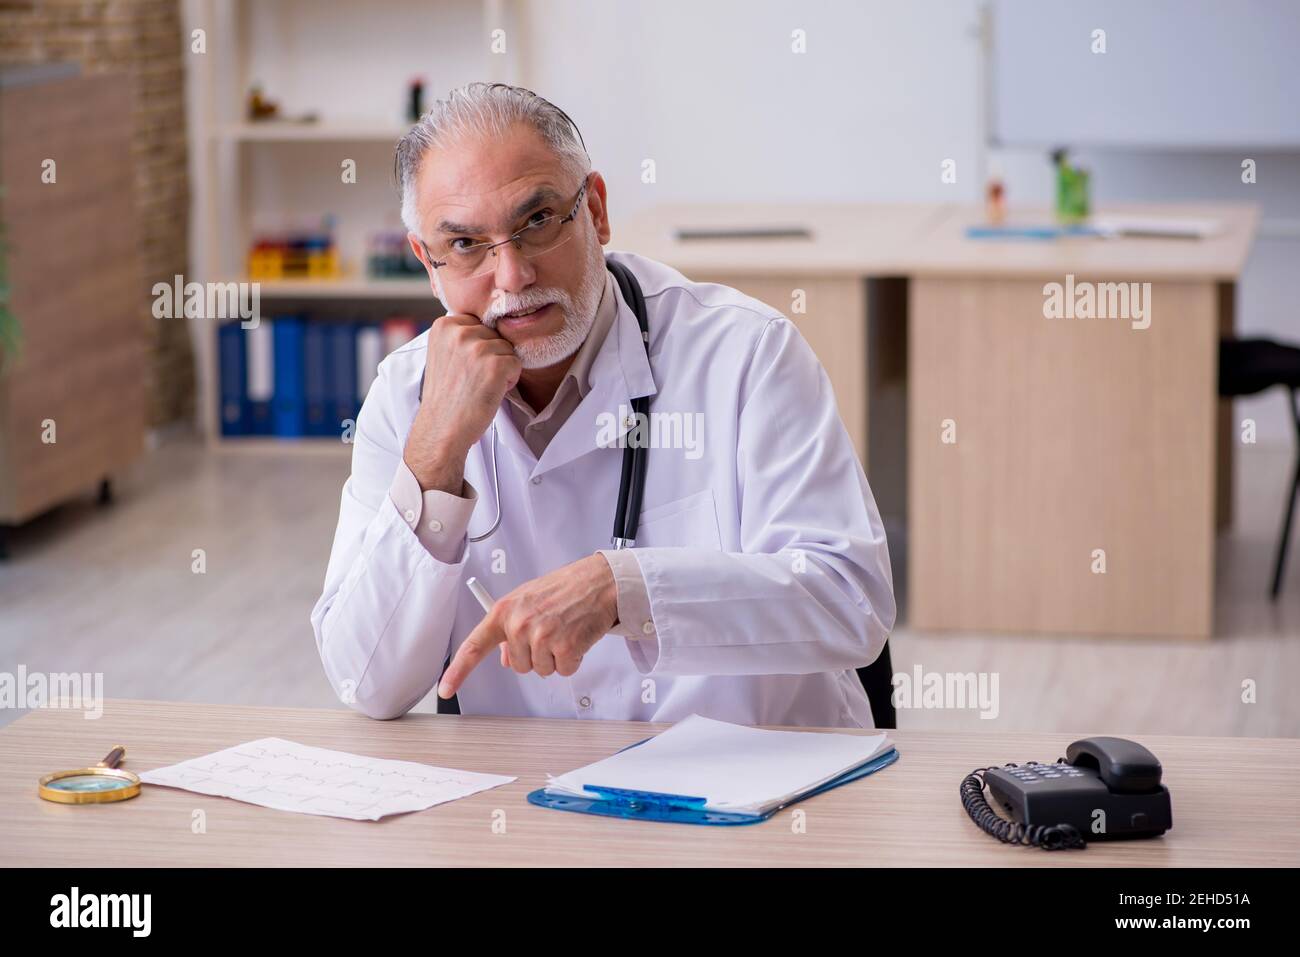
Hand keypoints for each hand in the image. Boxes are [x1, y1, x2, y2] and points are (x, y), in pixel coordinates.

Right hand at [404, 313, 521, 493]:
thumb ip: (460, 335)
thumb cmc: (447, 396)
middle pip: (495, 334)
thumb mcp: (443, 354)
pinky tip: (489, 392)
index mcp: (444, 325)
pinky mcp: (496, 364)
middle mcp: (459, 332)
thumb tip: (489, 322)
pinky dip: (509, 380)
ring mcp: (478, 348)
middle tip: (471, 379)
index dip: (477, 347)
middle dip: (490, 356)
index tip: (462, 367)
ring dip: (500, 369)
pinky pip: (517, 363)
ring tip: (479, 386)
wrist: (442, 429)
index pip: (479, 323)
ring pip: (507, 349)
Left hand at [438, 555, 618, 697]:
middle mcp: (519, 624)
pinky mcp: (566, 647)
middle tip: (550, 630)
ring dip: (555, 657)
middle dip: (534, 655)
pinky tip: (576, 637)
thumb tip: (503, 658)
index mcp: (504, 611)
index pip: (474, 646)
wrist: (599, 581)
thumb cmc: (565, 588)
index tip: (446, 689)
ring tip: (564, 631)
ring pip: (541, 670)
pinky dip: (573, 659)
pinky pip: (564, 670)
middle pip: (517, 666)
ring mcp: (542, 637)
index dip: (457, 671)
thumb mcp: (527, 600)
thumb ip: (509, 627)